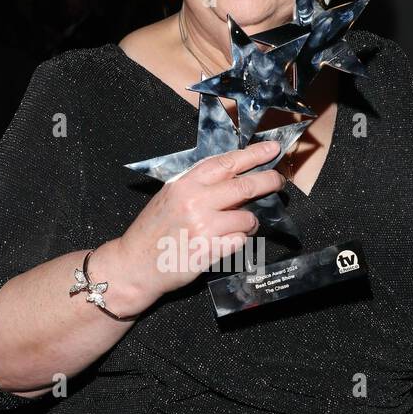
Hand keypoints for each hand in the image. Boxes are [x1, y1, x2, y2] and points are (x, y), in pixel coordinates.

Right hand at [114, 139, 284, 303]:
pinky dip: (237, 241)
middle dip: (268, 182)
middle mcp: (195, 201)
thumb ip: (200, 186)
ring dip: (249, 223)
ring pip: (246, 217)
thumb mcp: (171, 197)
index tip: (272, 149)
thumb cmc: (153, 231)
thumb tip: (236, 178)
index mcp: (185, 183)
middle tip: (279, 182)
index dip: (253, 154)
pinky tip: (223, 243)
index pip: (226, 162)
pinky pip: (239, 241)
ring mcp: (203, 226)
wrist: (134, 265)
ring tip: (237, 227)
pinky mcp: (209, 250)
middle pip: (245, 186)